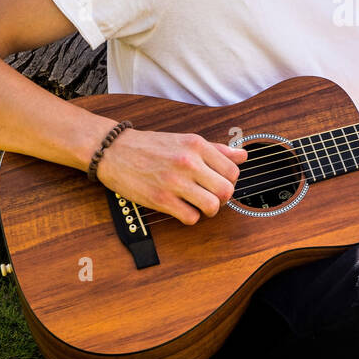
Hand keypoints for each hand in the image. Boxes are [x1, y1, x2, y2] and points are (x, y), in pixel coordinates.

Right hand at [95, 129, 247, 225]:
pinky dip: (190, 217)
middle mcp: (188, 162)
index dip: (230, 181)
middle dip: (222, 198)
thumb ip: (216, 149)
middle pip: (226, 190)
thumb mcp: (185, 140)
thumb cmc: (151, 146)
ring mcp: (175, 182)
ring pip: (212, 206)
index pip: (233, 170)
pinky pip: (191, 218)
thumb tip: (243, 155)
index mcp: (197, 145)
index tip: (219, 183)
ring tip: (199, 205)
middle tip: (211, 196)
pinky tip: (182, 208)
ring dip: (209, 210)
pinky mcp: (160, 199)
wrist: (114, 150)